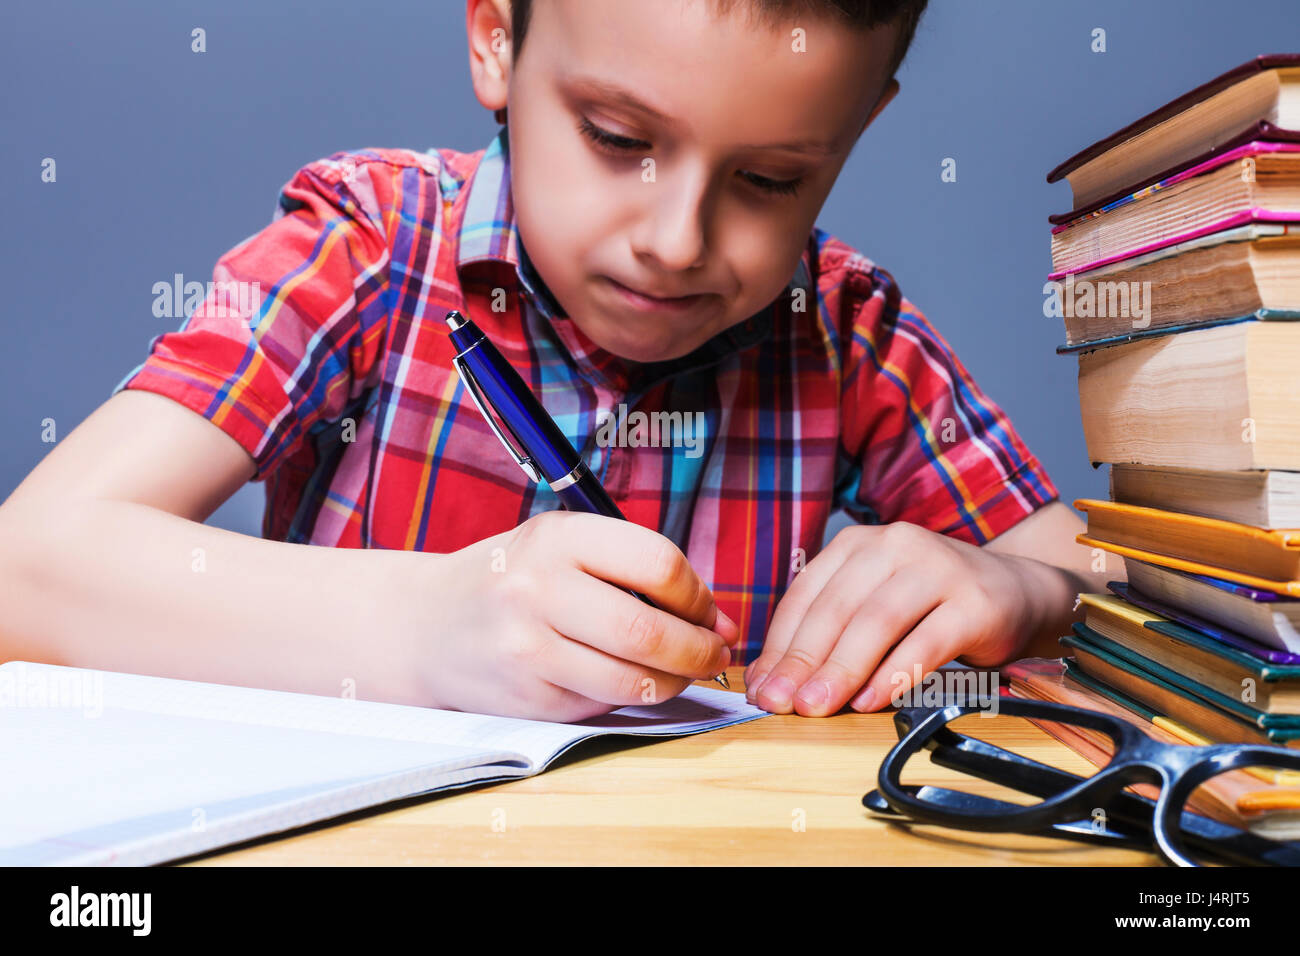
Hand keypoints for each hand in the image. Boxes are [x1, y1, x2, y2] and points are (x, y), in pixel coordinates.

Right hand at [388, 510, 738, 721]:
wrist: (425, 627)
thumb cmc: (513, 580)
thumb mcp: (561, 546)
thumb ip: (633, 571)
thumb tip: (719, 622)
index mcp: (557, 537)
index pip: (656, 563)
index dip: (698, 594)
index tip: (709, 611)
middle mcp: (537, 590)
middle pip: (649, 631)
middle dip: (699, 649)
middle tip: (716, 653)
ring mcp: (527, 649)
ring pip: (633, 680)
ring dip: (676, 681)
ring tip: (686, 671)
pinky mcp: (527, 698)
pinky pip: (604, 705)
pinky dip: (636, 698)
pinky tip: (639, 683)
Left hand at [743, 521, 1046, 715]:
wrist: (1017, 592)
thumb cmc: (932, 605)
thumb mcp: (874, 605)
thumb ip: (829, 633)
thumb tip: (772, 679)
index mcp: (859, 544)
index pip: (806, 595)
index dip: (779, 644)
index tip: (760, 688)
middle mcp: (895, 546)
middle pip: (837, 608)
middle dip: (803, 661)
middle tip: (780, 704)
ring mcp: (938, 569)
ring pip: (877, 622)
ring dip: (842, 669)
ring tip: (817, 706)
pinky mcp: (975, 602)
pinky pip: (925, 641)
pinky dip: (893, 673)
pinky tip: (870, 701)